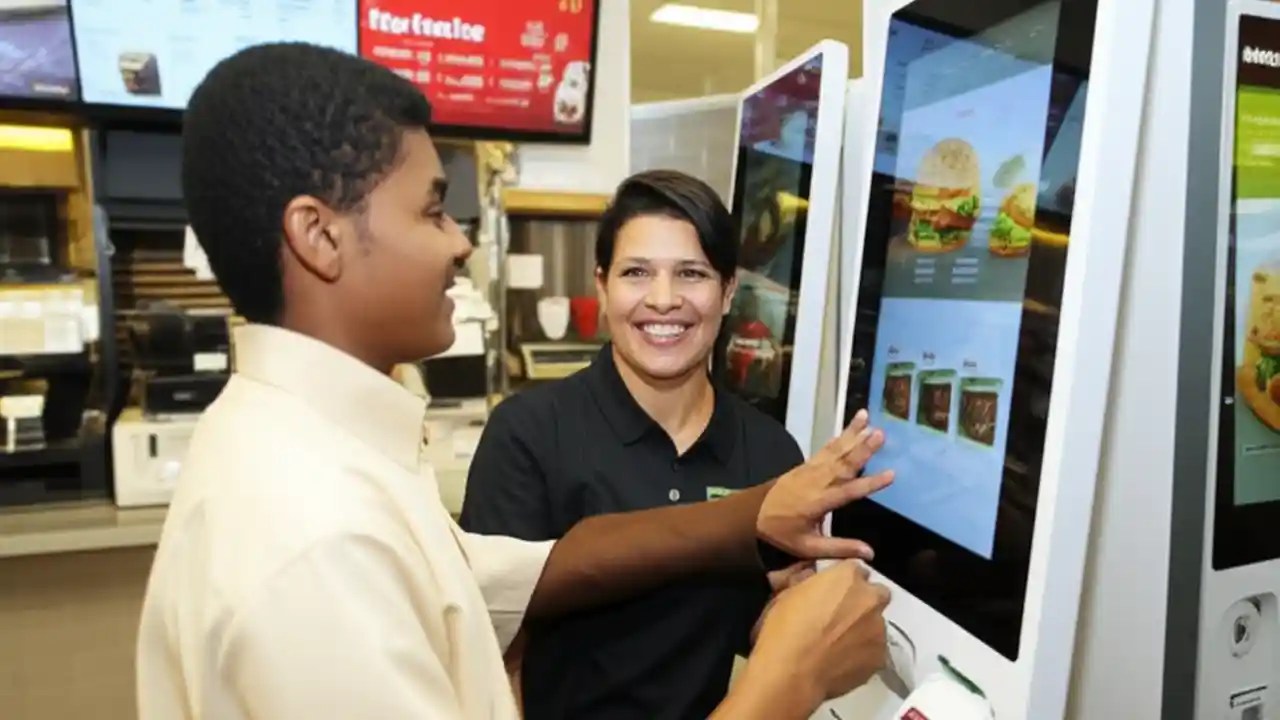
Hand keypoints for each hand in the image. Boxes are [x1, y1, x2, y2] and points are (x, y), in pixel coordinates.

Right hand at [750, 561, 890, 704]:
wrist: (793, 672)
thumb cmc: (783, 628)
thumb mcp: (785, 593)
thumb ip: (806, 580)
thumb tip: (811, 576)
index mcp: (847, 575)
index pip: (855, 568)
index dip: (844, 581)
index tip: (834, 592)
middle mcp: (870, 598)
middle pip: (877, 593)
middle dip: (864, 601)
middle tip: (842, 616)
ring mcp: (879, 629)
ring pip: (877, 624)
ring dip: (864, 629)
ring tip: (840, 645)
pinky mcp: (880, 658)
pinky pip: (875, 651)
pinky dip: (863, 654)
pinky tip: (843, 662)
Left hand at [757, 409, 892, 560]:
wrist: (751, 515)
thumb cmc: (782, 533)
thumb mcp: (808, 547)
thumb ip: (840, 548)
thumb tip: (870, 553)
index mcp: (819, 502)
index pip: (849, 491)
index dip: (871, 483)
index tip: (892, 473)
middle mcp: (816, 482)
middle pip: (844, 463)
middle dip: (863, 449)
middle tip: (881, 433)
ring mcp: (809, 470)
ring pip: (835, 450)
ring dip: (852, 433)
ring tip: (866, 417)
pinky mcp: (804, 465)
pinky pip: (824, 449)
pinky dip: (838, 438)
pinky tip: (848, 429)